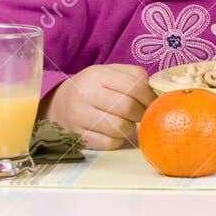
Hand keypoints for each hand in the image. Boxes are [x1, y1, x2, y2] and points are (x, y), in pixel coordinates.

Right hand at [38, 64, 155, 150]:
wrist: (59, 104)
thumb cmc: (94, 87)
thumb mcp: (110, 73)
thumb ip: (135, 76)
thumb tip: (157, 92)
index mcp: (97, 74)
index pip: (134, 85)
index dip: (149, 96)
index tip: (153, 102)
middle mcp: (86, 94)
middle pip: (128, 107)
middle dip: (141, 113)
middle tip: (142, 114)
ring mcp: (79, 117)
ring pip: (120, 127)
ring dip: (130, 127)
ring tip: (127, 121)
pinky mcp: (78, 137)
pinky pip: (109, 143)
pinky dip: (118, 139)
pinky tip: (115, 132)